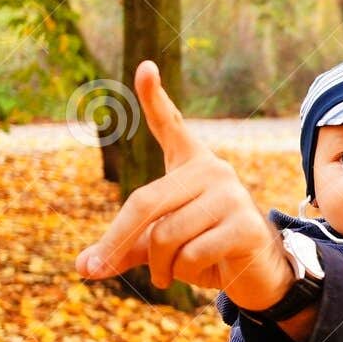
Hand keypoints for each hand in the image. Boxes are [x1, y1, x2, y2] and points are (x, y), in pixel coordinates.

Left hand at [74, 61, 292, 311]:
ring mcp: (232, 197)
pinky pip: (193, 254)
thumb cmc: (205, 250)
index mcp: (191, 165)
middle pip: (146, 203)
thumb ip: (124, 248)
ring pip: (167, 236)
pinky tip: (203, 273)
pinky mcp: (246, 226)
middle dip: (118, 240)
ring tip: (170, 273)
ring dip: (160, 266)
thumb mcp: (159, 244)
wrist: (259, 273)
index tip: (145, 67)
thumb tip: (83, 268)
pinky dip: (186, 273)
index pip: (171, 126)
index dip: (155, 98)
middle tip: (97, 266)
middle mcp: (213, 171)